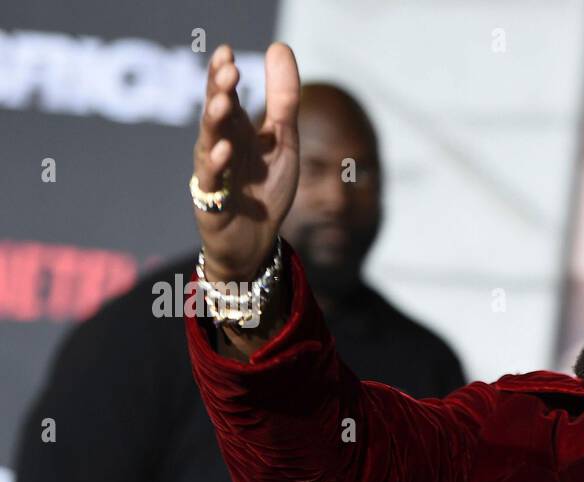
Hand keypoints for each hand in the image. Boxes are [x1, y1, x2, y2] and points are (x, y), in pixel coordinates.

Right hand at [192, 42, 300, 281]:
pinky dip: (218, 165)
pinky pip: (213, 181)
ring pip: (209, 143)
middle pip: (216, 115)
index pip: (225, 96)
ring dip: (214, 122)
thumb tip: (280, 47)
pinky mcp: (213, 202)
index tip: (226, 52)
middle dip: (219, 92)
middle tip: (227, 71)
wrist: (256, 241)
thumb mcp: (282, 141)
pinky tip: (225, 150)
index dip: (222, 75)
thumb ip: (283, 100)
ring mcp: (213, 174)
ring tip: (222, 102)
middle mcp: (219, 147)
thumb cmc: (265, 189)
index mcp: (235, 130)